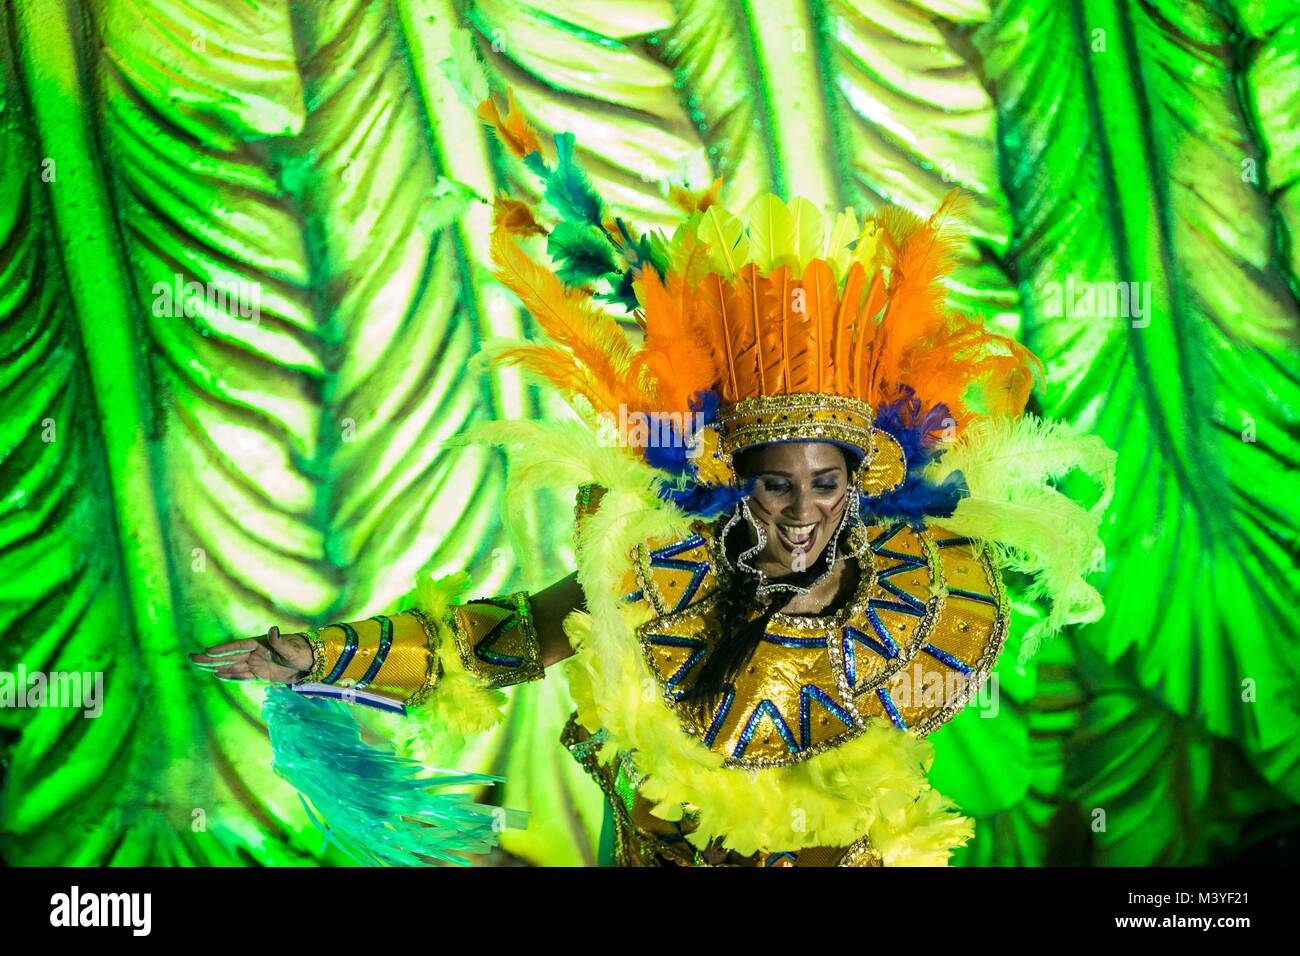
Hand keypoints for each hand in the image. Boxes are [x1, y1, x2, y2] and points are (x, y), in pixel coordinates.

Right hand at [190, 626, 314, 683]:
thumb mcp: (291, 649)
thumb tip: (273, 629)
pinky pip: (242, 675)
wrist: (310, 662)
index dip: (222, 649)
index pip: (237, 647)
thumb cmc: (301, 652)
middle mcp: (255, 653)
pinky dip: (230, 675)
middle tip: (191, 658)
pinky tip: (217, 675)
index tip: (207, 650)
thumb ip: (280, 642)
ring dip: (215, 666)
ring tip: (198, 665)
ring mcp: (256, 663)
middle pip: (229, 656)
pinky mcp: (260, 674)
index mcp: (260, 644)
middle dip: (210, 658)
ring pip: (231, 666)